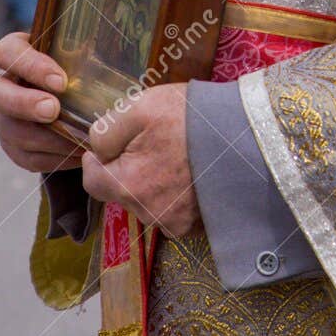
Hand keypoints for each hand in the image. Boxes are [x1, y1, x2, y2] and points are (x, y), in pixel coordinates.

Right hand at [0, 0, 82, 174]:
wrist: (100, 105)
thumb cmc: (88, 60)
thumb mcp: (81, 30)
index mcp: (22, 51)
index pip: (6, 51)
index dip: (28, 64)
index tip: (60, 80)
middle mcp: (7, 83)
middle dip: (20, 102)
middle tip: (53, 109)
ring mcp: (8, 117)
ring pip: (6, 128)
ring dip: (39, 135)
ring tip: (71, 136)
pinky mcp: (18, 147)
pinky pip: (23, 156)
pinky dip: (48, 156)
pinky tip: (71, 152)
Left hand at [82, 83, 199, 238]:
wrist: (244, 133)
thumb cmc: (190, 118)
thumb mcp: (140, 108)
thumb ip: (106, 130)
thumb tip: (95, 148)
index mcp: (129, 186)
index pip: (92, 180)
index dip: (97, 158)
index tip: (114, 142)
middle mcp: (148, 213)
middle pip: (121, 192)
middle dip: (128, 169)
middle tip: (152, 143)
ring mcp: (174, 224)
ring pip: (146, 202)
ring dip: (152, 183)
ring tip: (175, 157)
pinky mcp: (195, 227)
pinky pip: (170, 212)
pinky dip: (174, 196)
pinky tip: (189, 174)